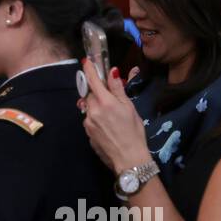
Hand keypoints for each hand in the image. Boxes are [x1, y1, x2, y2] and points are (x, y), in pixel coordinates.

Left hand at [79, 59, 150, 175]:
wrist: (128, 158)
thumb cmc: (134, 132)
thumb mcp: (129, 108)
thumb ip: (118, 90)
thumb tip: (112, 72)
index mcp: (105, 102)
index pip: (93, 80)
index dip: (89, 69)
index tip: (86, 61)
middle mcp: (92, 111)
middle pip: (90, 95)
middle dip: (97, 93)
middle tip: (110, 99)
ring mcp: (88, 123)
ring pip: (89, 107)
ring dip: (96, 107)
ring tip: (111, 116)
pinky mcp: (87, 133)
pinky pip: (89, 120)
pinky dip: (95, 118)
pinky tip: (107, 126)